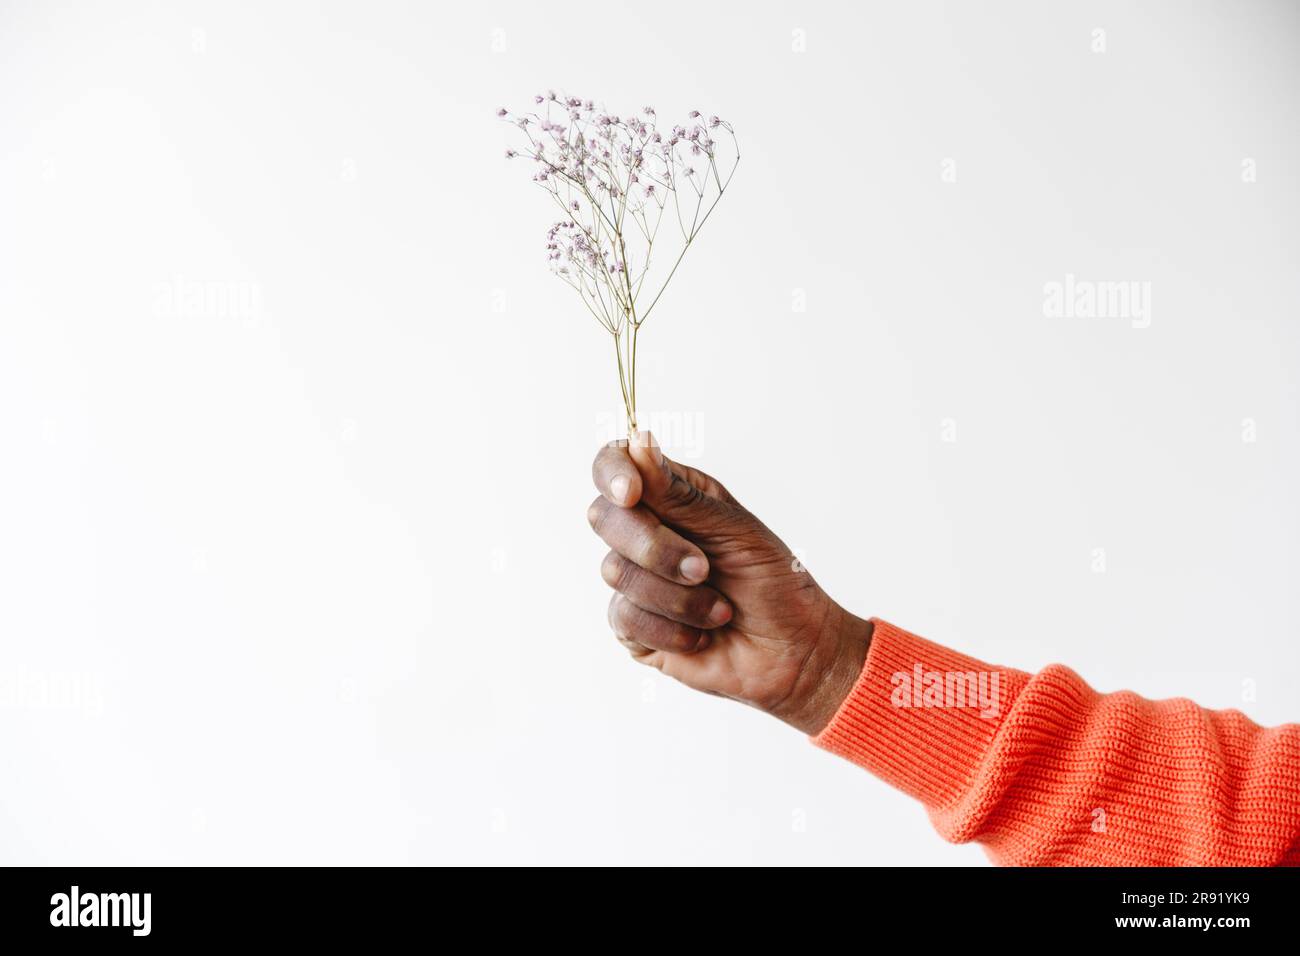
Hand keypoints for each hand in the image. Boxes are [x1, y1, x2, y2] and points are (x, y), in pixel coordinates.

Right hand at [588, 432, 872, 734]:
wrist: (794, 652)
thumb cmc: (774, 582)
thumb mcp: (734, 529)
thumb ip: (680, 493)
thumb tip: (638, 442)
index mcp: (670, 496)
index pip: (615, 466)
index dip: (613, 474)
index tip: (631, 493)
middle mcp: (645, 532)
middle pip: (605, 518)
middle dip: (656, 548)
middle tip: (704, 568)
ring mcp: (636, 580)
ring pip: (616, 571)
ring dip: (677, 596)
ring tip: (720, 610)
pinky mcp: (633, 627)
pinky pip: (625, 617)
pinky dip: (671, 628)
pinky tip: (702, 634)